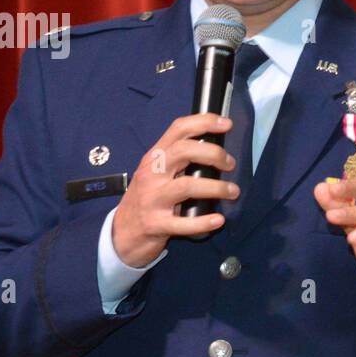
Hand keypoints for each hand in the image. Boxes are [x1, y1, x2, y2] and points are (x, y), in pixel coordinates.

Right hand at [112, 113, 239, 266]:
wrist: (122, 233)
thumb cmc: (147, 199)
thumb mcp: (156, 173)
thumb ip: (178, 160)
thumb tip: (216, 149)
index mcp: (154, 157)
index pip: (178, 130)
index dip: (204, 123)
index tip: (227, 124)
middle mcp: (151, 174)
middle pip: (183, 151)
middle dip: (213, 154)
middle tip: (230, 164)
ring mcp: (152, 199)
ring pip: (186, 186)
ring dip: (215, 188)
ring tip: (233, 192)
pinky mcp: (155, 224)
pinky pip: (183, 223)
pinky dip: (204, 222)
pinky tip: (219, 220)